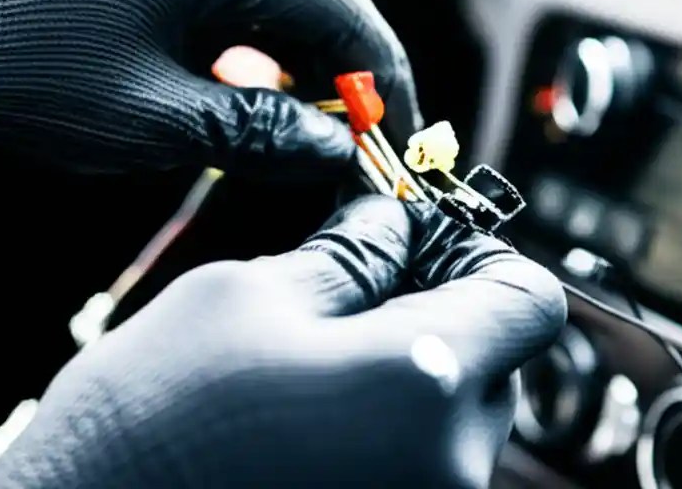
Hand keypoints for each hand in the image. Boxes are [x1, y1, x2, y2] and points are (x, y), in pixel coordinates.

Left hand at [0, 0, 419, 173]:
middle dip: (331, 51)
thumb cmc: (1, 74)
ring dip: (277, 24)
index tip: (395, 139)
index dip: (380, 82)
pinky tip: (206, 54)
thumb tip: (337, 152)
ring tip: (272, 101)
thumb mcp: (148, 122)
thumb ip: (261, 134)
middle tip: (335, 127)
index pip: (339, 6)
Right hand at [0, 196, 566, 488]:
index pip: (532, 299)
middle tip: (361, 276)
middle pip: (499, 360)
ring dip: (412, 367)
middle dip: (444, 306)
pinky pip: (420, 462)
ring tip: (317, 350)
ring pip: (458, 416)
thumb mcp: (248, 296)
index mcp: (425, 384)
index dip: (484, 253)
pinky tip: (311, 406)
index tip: (428, 236)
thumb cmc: (149, 419)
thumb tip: (397, 217)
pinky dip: (387, 422)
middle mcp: (448, 466)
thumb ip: (352, 252)